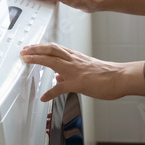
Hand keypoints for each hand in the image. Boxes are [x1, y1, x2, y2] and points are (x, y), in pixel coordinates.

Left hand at [20, 43, 144, 101]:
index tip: (30, 47)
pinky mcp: (78, 83)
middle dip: (35, 49)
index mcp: (76, 57)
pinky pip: (61, 88)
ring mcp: (75, 71)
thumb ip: (70, 72)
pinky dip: (50, 93)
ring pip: (53, 61)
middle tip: (24, 50)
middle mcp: (74, 60)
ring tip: (26, 59)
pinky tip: (44, 97)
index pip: (55, 48)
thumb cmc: (107, 74)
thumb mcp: (86, 69)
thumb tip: (58, 78)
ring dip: (38, 59)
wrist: (120, 77)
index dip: (41, 47)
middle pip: (51, 50)